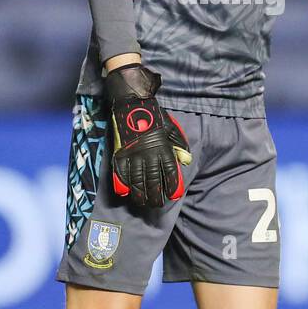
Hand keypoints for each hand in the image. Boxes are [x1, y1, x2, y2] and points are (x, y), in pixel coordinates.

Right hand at [105, 63, 191, 208]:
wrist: (132, 104)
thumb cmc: (154, 116)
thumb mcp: (171, 128)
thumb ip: (179, 145)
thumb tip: (187, 161)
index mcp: (163, 149)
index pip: (169, 173)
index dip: (172, 187)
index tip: (173, 195)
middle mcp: (149, 155)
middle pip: (153, 182)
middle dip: (155, 196)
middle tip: (156, 205)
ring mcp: (133, 155)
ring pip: (137, 182)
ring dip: (140, 195)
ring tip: (142, 203)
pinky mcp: (120, 154)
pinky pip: (121, 174)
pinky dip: (123, 185)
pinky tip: (126, 193)